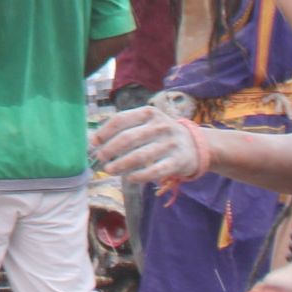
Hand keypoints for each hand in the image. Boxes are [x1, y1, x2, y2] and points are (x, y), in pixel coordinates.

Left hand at [91, 107, 205, 181]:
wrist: (197, 145)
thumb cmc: (161, 134)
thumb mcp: (148, 122)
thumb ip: (126, 127)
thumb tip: (95, 139)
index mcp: (149, 113)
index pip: (121, 119)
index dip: (104, 132)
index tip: (94, 142)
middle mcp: (160, 126)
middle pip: (128, 138)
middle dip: (110, 149)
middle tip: (100, 158)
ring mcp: (170, 143)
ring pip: (140, 156)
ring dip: (121, 164)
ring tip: (109, 170)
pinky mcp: (178, 161)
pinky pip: (155, 170)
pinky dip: (140, 175)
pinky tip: (130, 178)